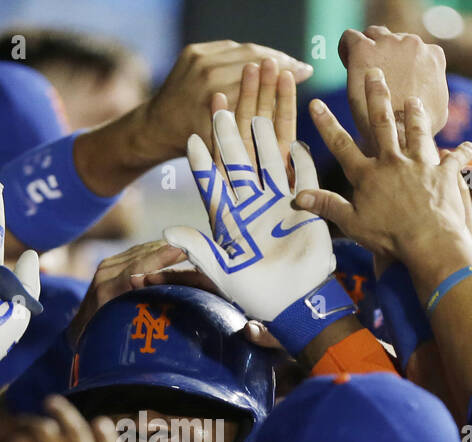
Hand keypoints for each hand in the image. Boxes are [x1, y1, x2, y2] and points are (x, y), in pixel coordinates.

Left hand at [68, 241, 185, 344]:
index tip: (183, 251)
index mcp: (106, 292)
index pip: (137, 268)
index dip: (160, 258)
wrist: (77, 331)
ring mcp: (106, 267)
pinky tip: (172, 249)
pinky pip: (136, 252)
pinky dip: (155, 249)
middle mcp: (104, 275)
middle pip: (142, 256)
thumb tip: (161, 298)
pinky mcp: (109, 264)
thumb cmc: (100, 337)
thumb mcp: (117, 331)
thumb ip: (134, 312)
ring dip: (165, 247)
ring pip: (141, 251)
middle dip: (168, 249)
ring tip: (189, 245)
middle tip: (196, 246)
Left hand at [134, 41, 312, 165]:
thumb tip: (290, 133)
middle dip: (281, 61)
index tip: (306, 74)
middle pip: (254, 58)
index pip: (260, 78)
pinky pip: (228, 47)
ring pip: (243, 49)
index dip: (284, 75)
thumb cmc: (194, 144)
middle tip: (304, 66)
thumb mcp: (222, 146)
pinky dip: (247, 52)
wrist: (155, 127)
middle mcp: (206, 74)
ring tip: (288, 62)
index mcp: (215, 97)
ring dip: (267, 54)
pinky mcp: (192, 51)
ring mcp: (197, 59)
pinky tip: (264, 58)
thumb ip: (249, 134)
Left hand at [163, 108, 332, 322]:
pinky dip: (301, 161)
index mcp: (231, 220)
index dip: (201, 164)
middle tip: (219, 109)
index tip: (191, 139)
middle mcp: (252, 207)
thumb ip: (199, 250)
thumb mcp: (223, 273)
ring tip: (254, 112)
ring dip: (263, 139)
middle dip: (229, 137)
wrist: (295, 302)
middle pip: (239, 165)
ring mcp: (279, 205)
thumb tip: (166, 231)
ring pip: (269, 164)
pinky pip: (304, 178)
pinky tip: (296, 140)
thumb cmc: (256, 294)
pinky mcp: (305, 208)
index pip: (212, 185)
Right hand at [294, 71, 471, 273]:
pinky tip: (468, 145)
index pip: (342, 145)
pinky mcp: (444, 174)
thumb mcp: (352, 224)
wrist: (429, 241)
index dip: (327, 124)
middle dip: (377, 96)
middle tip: (375, 73)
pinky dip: (461, 153)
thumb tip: (297, 197)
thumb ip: (326, 206)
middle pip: (382, 123)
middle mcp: (393, 162)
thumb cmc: (389, 237)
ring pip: (417, 132)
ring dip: (415, 114)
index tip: (316, 103)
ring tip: (414, 99)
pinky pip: (454, 160)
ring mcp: (420, 164)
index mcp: (368, 175)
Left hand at [340, 28, 447, 150]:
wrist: (401, 136)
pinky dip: (346, 49)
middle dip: (383, 56)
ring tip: (360, 72)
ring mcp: (389, 44)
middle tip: (373, 78)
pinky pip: (350, 38)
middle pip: (392, 40)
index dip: (399, 62)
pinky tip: (347, 63)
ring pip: (372, 35)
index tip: (391, 77)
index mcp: (433, 55)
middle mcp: (413, 44)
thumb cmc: (419, 131)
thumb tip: (421, 98)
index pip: (413, 48)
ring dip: (366, 50)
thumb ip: (431, 94)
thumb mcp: (438, 112)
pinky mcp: (364, 50)